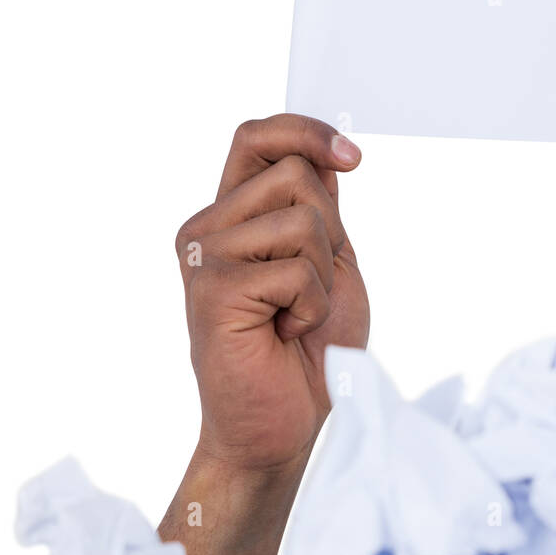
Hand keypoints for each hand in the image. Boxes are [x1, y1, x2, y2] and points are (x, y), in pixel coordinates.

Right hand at [159, 114, 368, 554]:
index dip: (307, 131)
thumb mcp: (328, 261)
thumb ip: (319, 206)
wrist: (287, 423)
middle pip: (295, 173)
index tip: (351, 158)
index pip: (258, 136)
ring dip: (322, 274)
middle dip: (330, 232)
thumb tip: (326, 149)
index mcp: (234, 213)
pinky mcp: (211, 289)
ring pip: (301, 218)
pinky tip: (284, 332)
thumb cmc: (310, 347)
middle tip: (308, 287)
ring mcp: (204, 255)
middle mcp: (208, 226)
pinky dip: (312, 305)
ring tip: (294, 312)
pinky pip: (297, 269)